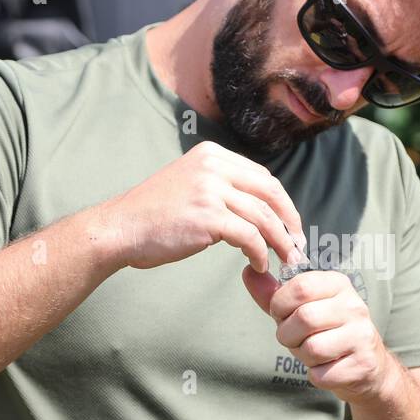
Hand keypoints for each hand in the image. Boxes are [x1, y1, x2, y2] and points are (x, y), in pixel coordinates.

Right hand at [102, 140, 304, 272]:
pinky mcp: (208, 216)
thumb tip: (257, 204)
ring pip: (264, 216)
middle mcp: (214, 167)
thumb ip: (220, 185)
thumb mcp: (189, 183)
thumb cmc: (154, 214)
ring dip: (280, 242)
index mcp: (212, 155)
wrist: (120, 228)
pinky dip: (260, 253)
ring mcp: (211, 190)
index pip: (262, 176)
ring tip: (286, 261)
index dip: (283, 203)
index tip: (291, 224)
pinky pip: (249, 236)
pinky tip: (259, 264)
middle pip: (270, 192)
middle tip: (298, 244)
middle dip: (290, 220)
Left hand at [243, 267, 397, 404]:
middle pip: (304, 318)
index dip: (280, 305)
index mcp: (339, 284)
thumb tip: (247, 271)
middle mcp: (354, 306)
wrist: (367, 366)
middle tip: (296, 338)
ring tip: (314, 352)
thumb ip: (273, 294)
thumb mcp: (302, 308)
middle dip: (288, 334)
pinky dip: (316, 375)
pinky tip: (328, 367)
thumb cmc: (327, 332)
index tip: (284, 314)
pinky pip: (321, 374)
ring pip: (312, 348)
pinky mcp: (362, 364)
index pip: (300, 287)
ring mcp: (362, 335)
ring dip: (303, 356)